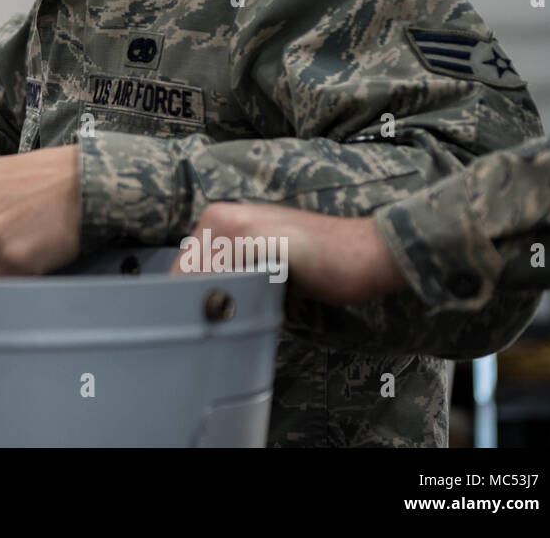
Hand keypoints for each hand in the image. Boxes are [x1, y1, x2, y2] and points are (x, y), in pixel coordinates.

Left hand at [169, 200, 407, 304]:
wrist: (367, 250)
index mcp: (221, 218)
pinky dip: (222, 301)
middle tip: (208, 333)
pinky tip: (236, 316)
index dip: (184, 299)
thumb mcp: (264, 265)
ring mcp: (233, 224)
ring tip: (225, 327)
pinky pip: (219, 277)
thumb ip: (232, 273)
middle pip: (183, 273)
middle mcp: (221, 215)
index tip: (194, 325)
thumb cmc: (322, 261)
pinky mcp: (250, 237)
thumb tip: (202, 303)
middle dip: (191, 305)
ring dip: (205, 306)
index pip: (182, 267)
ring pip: (196, 277)